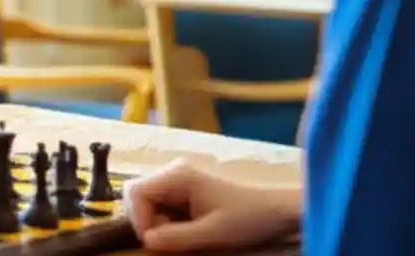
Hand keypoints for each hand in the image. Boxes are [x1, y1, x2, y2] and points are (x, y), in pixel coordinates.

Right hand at [123, 159, 301, 251]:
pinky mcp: (186, 188)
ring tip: (181, 236)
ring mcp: (179, 179)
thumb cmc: (247, 218)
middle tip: (167, 240)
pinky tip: (187, 230)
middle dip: (146, 221)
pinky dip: (167, 220)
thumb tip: (146, 240)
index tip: (155, 242)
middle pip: (139, 194)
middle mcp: (173, 171)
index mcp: (177, 176)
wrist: (277, 210)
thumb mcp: (212, 234)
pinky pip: (162, 204)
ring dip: (157, 222)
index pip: (137, 192)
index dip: (140, 219)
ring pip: (148, 201)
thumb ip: (176, 237)